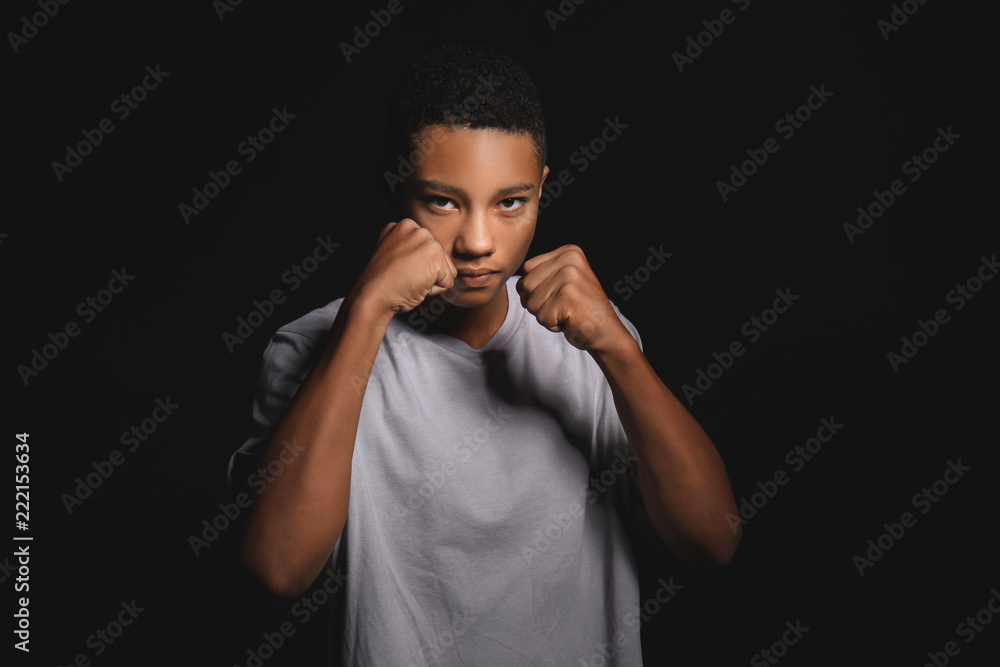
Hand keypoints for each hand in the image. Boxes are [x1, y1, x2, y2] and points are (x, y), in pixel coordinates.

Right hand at [350, 219, 456, 314]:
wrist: (373, 296)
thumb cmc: (381, 283)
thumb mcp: (394, 255)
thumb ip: (411, 250)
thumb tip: (426, 260)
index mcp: (403, 226)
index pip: (427, 250)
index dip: (415, 266)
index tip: (398, 270)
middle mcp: (416, 228)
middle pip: (439, 257)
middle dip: (426, 272)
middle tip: (404, 277)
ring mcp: (427, 240)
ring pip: (446, 269)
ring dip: (431, 281)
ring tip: (409, 280)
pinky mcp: (436, 255)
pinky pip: (448, 281)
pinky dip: (435, 290)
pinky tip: (416, 285)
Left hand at [515, 245, 631, 352]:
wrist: (606, 331)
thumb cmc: (580, 309)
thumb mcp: (563, 281)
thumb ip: (542, 274)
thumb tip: (516, 283)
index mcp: (568, 252)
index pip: (527, 269)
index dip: (535, 289)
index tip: (559, 295)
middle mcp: (570, 260)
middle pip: (526, 285)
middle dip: (538, 304)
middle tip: (562, 307)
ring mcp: (569, 277)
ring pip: (531, 302)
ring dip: (545, 315)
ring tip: (567, 313)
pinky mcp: (568, 297)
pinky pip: (542, 317)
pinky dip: (552, 325)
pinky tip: (570, 320)